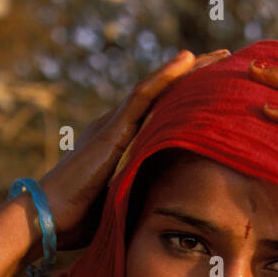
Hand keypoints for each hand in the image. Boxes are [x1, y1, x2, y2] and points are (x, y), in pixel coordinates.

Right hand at [40, 50, 230, 250]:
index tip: (221, 93)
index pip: (162, 116)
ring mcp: (114, 125)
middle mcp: (119, 127)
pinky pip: (142, 96)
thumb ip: (144, 194)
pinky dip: (165, 76)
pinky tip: (188, 60)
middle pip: (166, 97)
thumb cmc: (80, 221)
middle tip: (230, 63)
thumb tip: (172, 209)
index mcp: (122, 144)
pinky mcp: (112, 130)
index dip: (191, 101)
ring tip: (221, 55)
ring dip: (190, 70)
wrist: (48, 218)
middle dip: (198, 79)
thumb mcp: (124, 204)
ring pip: (159, 89)